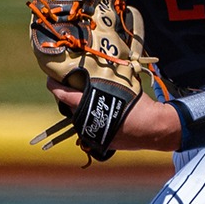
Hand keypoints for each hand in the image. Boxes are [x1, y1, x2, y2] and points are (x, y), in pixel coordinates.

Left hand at [47, 78, 182, 152]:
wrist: (154, 128)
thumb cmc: (139, 105)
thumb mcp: (122, 86)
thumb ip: (106, 79)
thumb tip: (98, 62)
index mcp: (88, 106)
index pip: (63, 95)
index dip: (54, 86)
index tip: (50, 79)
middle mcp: (85, 122)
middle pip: (68, 107)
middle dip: (67, 96)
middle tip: (71, 85)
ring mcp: (91, 134)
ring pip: (78, 118)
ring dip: (79, 108)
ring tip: (87, 97)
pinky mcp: (98, 142)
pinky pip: (88, 127)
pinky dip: (90, 118)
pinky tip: (99, 111)